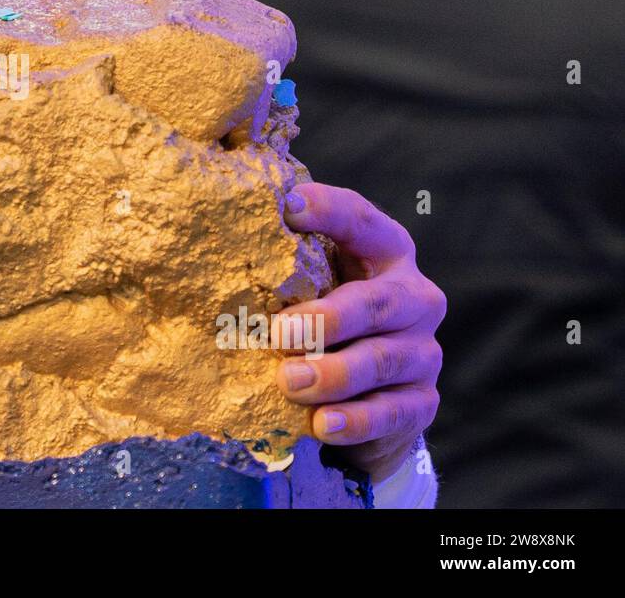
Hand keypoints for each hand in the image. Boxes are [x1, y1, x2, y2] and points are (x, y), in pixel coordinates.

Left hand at [278, 182, 445, 482]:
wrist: (368, 394)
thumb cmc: (323, 320)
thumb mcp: (309, 284)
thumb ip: (283, 262)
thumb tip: (210, 234)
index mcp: (385, 252)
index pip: (361, 220)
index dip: (329, 210)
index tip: (288, 207)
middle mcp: (413, 297)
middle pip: (378, 302)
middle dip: (328, 319)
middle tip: (280, 334)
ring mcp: (421, 352)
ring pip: (382, 360)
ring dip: (333, 373)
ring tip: (289, 382)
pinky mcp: (420, 402)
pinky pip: (392, 412)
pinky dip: (354, 420)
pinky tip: (321, 424)